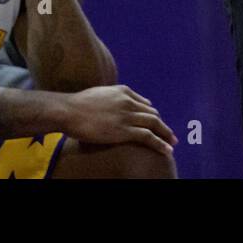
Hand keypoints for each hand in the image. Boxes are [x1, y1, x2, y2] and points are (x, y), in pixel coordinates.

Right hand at [62, 85, 176, 153]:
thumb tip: (120, 104)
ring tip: (172, 143)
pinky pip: (148, 136)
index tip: (157, 124)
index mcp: (124, 91)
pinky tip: (166, 150)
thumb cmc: (78, 104)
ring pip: (154, 124)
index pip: (145, 104)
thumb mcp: (100, 94)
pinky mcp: (124, 130)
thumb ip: (112, 98)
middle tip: (170, 135)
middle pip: (153, 114)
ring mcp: (127, 115)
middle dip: (163, 125)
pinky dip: (160, 143)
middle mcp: (129, 101)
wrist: (69, 110)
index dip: (152, 115)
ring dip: (166, 134)